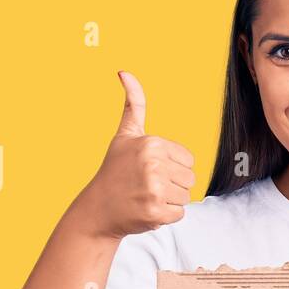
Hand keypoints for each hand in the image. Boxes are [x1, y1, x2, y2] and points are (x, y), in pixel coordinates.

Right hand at [73, 71, 195, 238]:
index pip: (189, 160)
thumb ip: (133, 104)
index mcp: (151, 143)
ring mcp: (154, 189)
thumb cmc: (115, 170)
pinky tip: (146, 210)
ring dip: (169, 201)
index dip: (173, 167)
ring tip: (146, 196)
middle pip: (190, 179)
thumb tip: (124, 72)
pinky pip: (180, 214)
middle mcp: (153, 164)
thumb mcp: (124, 135)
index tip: (150, 169)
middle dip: (173, 185)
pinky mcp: (155, 212)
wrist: (98, 208)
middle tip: (147, 185)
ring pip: (186, 197)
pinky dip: (166, 216)